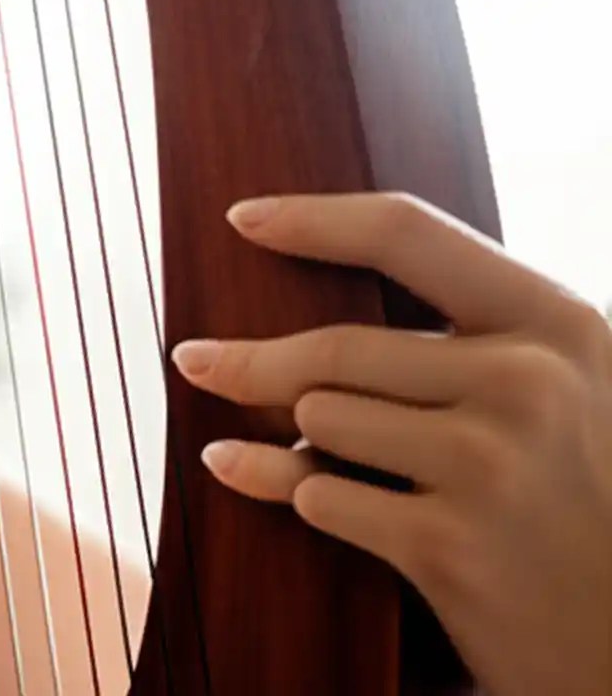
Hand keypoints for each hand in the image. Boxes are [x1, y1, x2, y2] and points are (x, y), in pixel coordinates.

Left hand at [172, 194, 611, 695]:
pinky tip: (281, 485)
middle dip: (250, 361)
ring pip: (320, 420)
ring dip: (296, 440)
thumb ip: (476, 340)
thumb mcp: (569, 391)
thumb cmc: (589, 501)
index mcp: (557, 324)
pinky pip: (318, 495)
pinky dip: (291, 491)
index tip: (243, 218)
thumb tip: (329, 318)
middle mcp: (526, 383)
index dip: (313, 220)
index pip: (409, 235)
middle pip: (335, 348)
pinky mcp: (447, 547)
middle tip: (193, 360)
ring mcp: (487, 466)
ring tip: (307, 455)